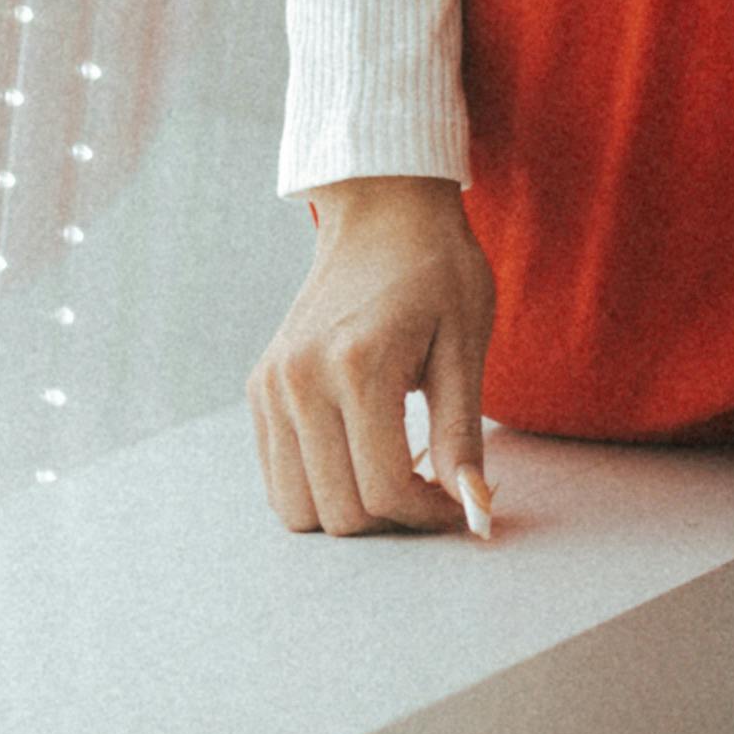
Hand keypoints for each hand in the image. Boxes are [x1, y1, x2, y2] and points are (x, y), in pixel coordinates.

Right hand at [248, 174, 498, 538]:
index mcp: (357, 364)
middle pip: (340, 511)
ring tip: (397, 476)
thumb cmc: (437, 271)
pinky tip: (363, 458)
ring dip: (352, 512)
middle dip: (394, 521)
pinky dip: (320, 489)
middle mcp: (301, 379)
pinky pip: (279, 478)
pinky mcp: (261, 388)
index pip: (384, 489)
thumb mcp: (466, 346)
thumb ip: (461, 434)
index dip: (429, 515)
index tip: (462, 504)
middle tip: (433, 491)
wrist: (384, 212)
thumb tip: (472, 508)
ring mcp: (273, 385)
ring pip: (298, 508)